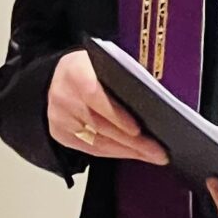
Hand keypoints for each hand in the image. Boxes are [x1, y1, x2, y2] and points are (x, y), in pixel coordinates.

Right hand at [47, 50, 167, 164]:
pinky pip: (91, 149)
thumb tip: (155, 98)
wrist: (62, 75)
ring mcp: (60, 118)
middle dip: (132, 141)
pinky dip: (114, 152)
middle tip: (157, 151)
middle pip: (100, 125)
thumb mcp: (106, 62)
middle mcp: (63, 97)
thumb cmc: (91, 68)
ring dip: (127, 151)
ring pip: (97, 142)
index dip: (117, 116)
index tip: (138, 130)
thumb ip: (124, 76)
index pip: (95, 96)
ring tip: (151, 155)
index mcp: (75, 72)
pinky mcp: (60, 134)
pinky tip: (131, 153)